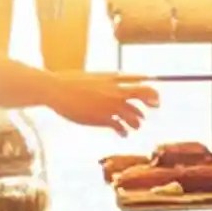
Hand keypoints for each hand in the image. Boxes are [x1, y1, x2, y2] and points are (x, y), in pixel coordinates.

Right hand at [44, 72, 159, 135]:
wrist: (55, 89)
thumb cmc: (70, 82)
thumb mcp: (94, 76)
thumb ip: (108, 79)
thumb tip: (117, 80)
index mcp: (114, 78)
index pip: (140, 81)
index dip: (150, 88)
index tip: (154, 94)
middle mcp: (116, 90)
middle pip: (144, 94)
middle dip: (153, 101)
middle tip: (156, 107)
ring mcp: (111, 105)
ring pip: (135, 115)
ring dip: (137, 122)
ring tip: (136, 126)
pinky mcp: (103, 118)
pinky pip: (120, 127)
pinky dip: (124, 132)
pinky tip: (123, 134)